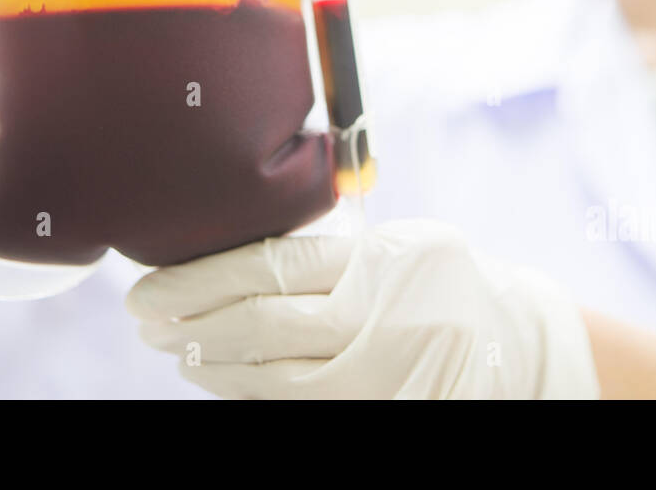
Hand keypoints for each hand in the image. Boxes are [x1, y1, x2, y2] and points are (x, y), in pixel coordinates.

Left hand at [127, 219, 599, 398]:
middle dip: (192, 322)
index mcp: (381, 262)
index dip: (201, 281)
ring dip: (210, 362)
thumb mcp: (394, 246)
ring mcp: (378, 376)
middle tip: (144, 316)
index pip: (272, 270)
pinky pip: (292, 405)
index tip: (152, 286)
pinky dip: (245, 391)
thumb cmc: (437, 280)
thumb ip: (325, 251)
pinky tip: (215, 374)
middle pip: (262, 326)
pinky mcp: (374, 409)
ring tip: (171, 344)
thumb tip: (227, 257)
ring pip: (270, 376)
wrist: (511, 344)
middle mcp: (380, 321)